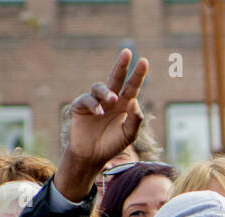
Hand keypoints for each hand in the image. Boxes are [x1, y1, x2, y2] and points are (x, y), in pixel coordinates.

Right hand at [60, 50, 149, 200]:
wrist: (92, 156)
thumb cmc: (112, 144)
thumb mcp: (129, 135)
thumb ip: (136, 120)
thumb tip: (136, 101)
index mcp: (124, 105)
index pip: (132, 87)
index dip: (138, 75)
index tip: (144, 61)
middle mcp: (110, 100)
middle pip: (115, 78)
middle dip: (121, 65)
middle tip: (127, 52)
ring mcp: (94, 101)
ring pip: (100, 87)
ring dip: (106, 91)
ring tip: (113, 99)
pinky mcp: (80, 107)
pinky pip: (87, 100)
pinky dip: (94, 104)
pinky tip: (99, 112)